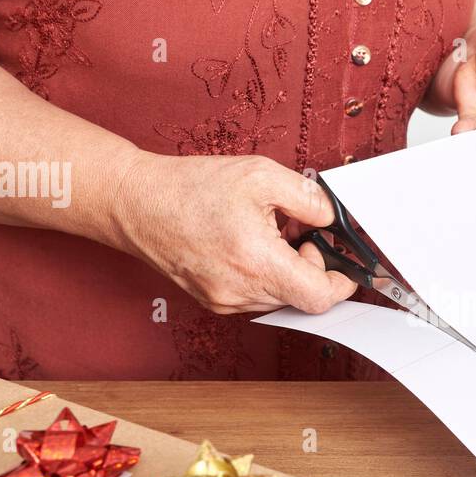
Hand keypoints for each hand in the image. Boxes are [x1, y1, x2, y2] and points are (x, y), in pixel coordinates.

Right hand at [114, 152, 357, 314]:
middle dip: (310, 265)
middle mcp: (241, 292)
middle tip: (296, 230)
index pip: (319, 297)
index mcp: (257, 263)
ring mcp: (225, 301)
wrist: (135, 204)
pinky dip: (263, 274)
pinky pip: (256, 296)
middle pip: (302, 296)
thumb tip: (331, 218)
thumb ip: (308, 198)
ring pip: (280, 297)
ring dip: (285, 270)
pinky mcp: (213, 301)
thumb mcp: (261, 175)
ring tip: (266, 233)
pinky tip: (247, 245)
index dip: (339, 281)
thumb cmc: (190, 188)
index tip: (340, 261)